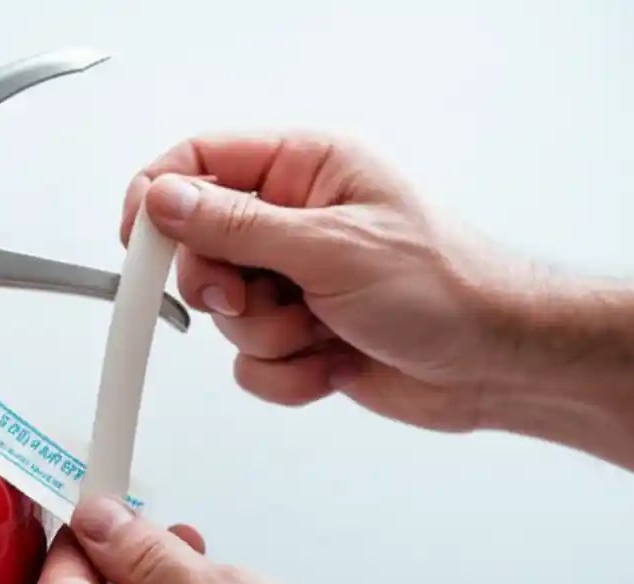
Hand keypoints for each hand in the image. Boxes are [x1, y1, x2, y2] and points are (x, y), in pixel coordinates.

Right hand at [121, 133, 531, 430]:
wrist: (496, 364)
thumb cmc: (446, 287)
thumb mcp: (331, 247)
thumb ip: (238, 225)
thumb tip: (165, 200)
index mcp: (305, 169)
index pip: (200, 161)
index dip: (158, 197)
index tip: (136, 239)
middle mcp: (293, 220)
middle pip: (200, 248)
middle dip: (225, 288)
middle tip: (255, 297)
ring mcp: (294, 281)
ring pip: (225, 315)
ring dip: (269, 336)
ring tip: (323, 330)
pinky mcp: (300, 334)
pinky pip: (250, 363)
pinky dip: (286, 374)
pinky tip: (334, 363)